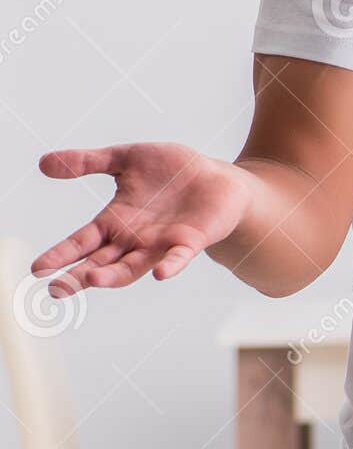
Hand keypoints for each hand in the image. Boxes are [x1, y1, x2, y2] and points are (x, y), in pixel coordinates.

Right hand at [31, 144, 253, 297]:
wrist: (218, 177)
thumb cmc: (173, 170)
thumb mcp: (126, 158)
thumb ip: (89, 162)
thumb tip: (44, 163)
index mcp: (116, 221)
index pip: (82, 242)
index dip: (61, 254)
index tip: (38, 268)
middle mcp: (135, 239)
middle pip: (101, 263)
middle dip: (78, 276)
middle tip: (56, 289)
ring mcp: (162, 243)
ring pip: (133, 266)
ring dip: (113, 276)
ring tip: (92, 281)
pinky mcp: (191, 241)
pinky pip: (179, 258)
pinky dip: (170, 266)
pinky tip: (161, 274)